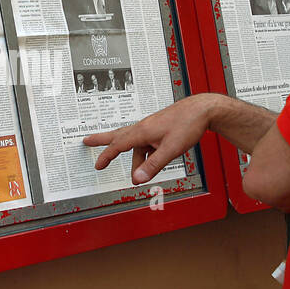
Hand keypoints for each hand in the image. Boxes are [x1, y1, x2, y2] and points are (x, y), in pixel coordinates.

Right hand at [83, 95, 218, 184]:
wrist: (203, 110)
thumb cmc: (188, 124)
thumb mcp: (170, 150)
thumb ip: (153, 165)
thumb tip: (136, 179)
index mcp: (142, 131)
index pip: (118, 145)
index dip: (106, 156)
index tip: (98, 165)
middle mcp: (144, 127)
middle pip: (117, 135)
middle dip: (102, 141)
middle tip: (87, 141)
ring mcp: (151, 127)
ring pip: (135, 143)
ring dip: (132, 157)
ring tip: (136, 172)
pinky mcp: (159, 129)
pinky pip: (146, 143)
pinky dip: (145, 153)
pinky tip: (152, 160)